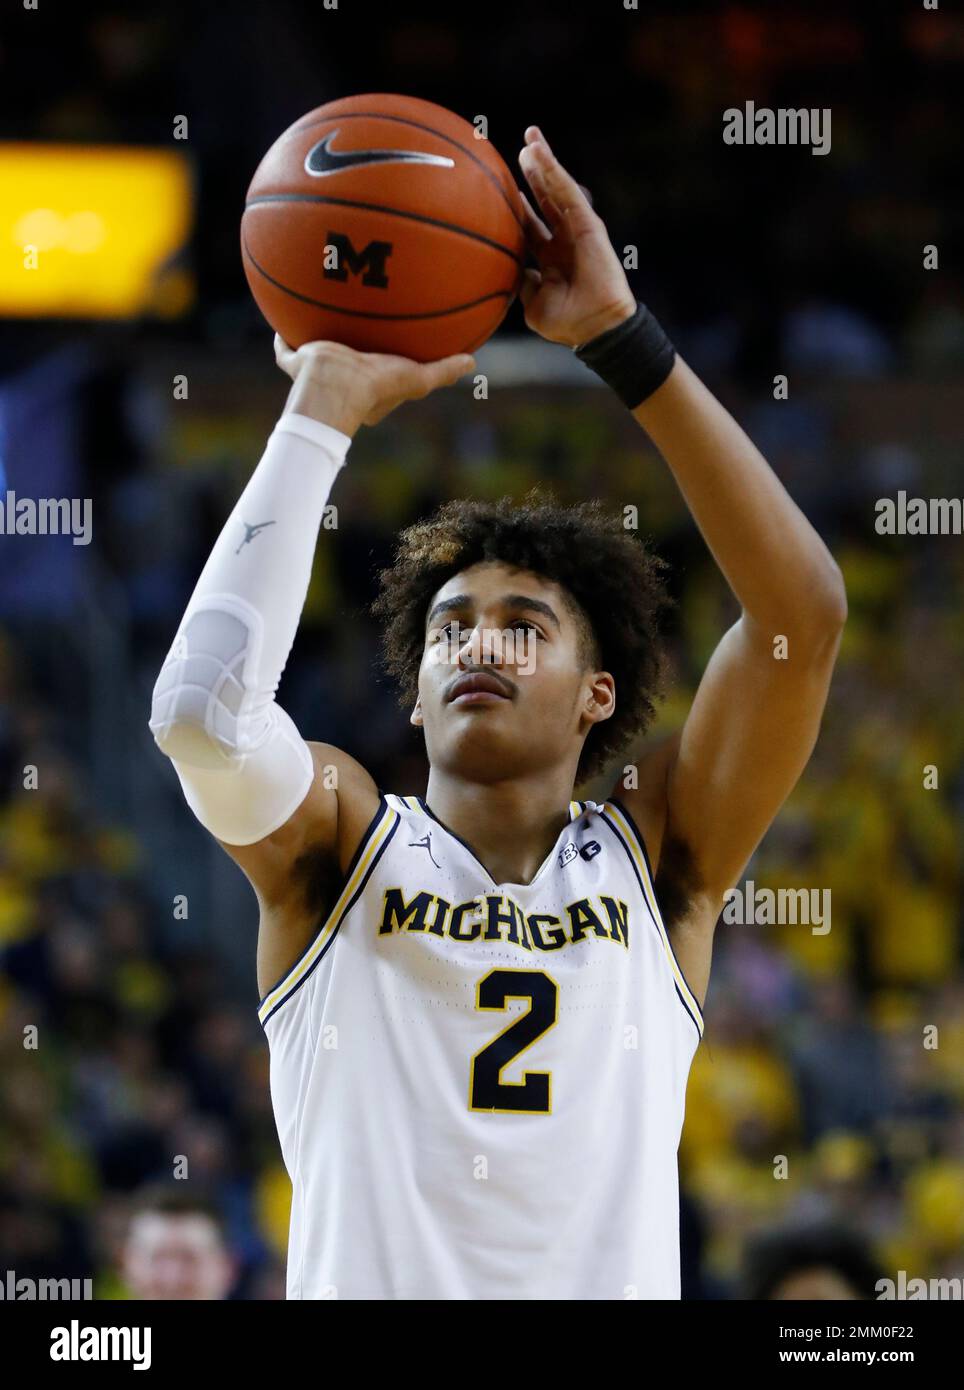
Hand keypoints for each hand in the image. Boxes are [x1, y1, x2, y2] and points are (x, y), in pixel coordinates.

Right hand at [274, 335, 475, 435]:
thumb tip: (472, 362)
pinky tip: (280, 321)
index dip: (384, 361)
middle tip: (357, 327)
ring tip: (320, 314)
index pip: (378, 373)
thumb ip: (444, 371)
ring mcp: (318, 372)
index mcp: (368, 389)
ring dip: (319, 339)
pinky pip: (286, 350)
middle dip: (351, 348)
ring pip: (317, 354)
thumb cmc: (377, 388)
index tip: (391, 346)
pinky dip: (282, 339)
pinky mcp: (299, 362)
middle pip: (347, 361)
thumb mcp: (417, 378)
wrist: (335, 387)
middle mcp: (343, 380)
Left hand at [517, 127, 636, 347]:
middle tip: (520, 149)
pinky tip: (538, 150)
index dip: (518, 204)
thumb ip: (522, 284)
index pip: (531, 224)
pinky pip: (566, 191)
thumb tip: (513, 270)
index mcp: (550, 257)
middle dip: (532, 173)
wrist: (595, 327)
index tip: (500, 186)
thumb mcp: (533, 304)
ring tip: (530, 138)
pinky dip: (552, 170)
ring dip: (542, 162)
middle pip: (545, 198)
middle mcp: (564, 239)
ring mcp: (576, 229)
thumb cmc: (567, 322)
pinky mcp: (587, 223)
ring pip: (556, 188)